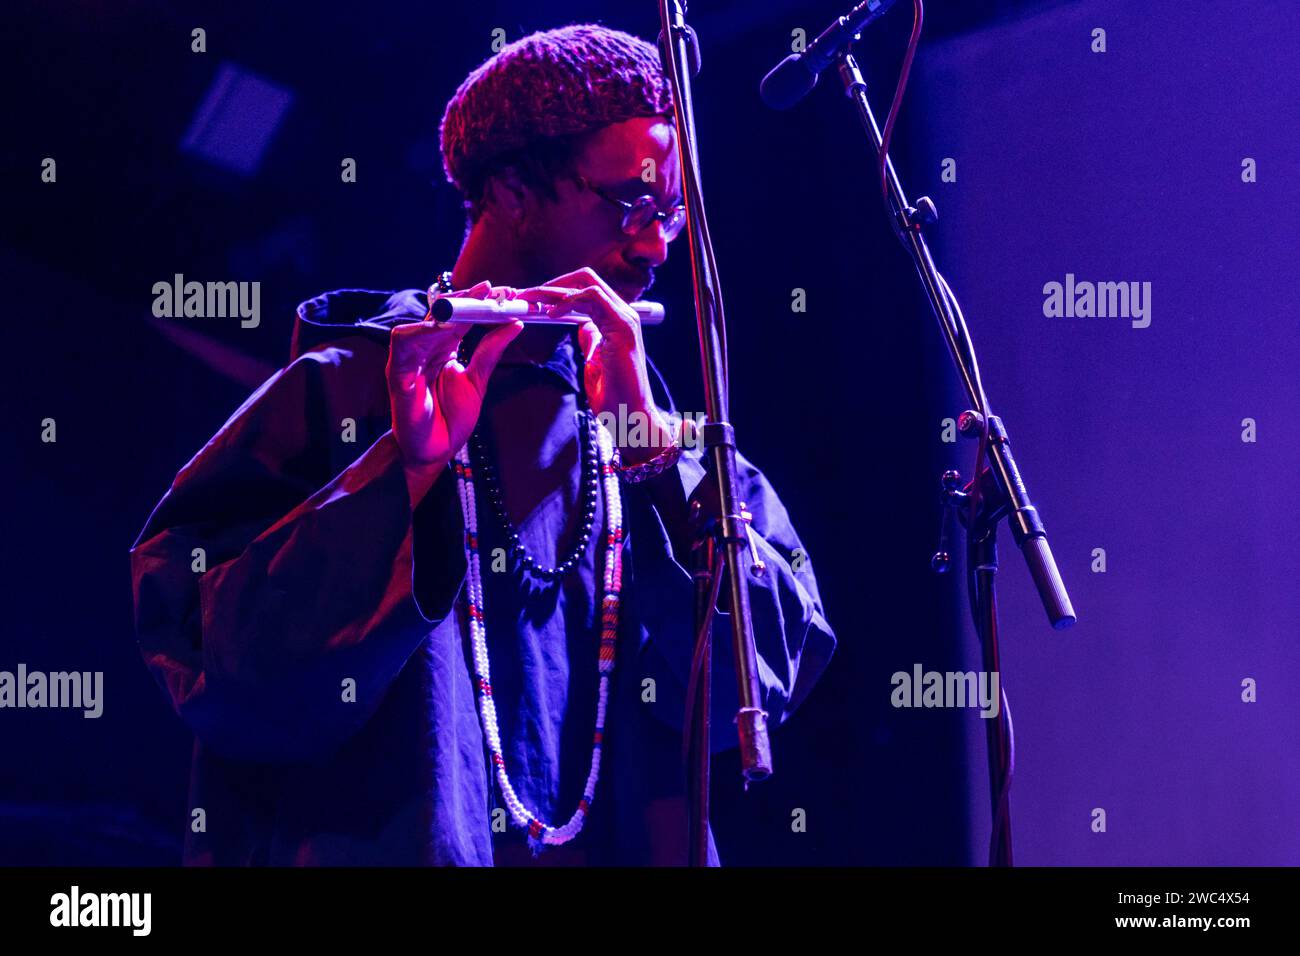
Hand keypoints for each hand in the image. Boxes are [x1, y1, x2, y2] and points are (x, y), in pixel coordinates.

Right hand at [385, 280, 522, 504]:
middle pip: (440, 315)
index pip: (459, 317)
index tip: (502, 292)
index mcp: (442, 349)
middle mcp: (423, 350)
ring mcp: (409, 361)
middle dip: (466, 300)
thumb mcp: (477, 382)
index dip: (477, 302)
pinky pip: (403, 344)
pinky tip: (445, 329)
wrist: (436, 452)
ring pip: (421, 323)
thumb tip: (515, 324)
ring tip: (472, 306)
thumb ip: (490, 353)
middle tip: (492, 290)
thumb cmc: (452, 420)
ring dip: (446, 312)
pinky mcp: (397, 374)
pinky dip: (422, 333)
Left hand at [514, 267, 674, 464]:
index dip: (558, 291)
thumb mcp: (595, 365)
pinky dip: (568, 300)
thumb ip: (591, 343)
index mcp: (616, 322)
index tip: (532, 300)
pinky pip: (593, 296)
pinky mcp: (622, 326)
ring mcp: (625, 318)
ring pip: (587, 283)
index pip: (586, 291)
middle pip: (586, 279)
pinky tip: (551, 314)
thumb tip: (583, 328)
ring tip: (531, 300)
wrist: (631, 418)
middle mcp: (623, 315)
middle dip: (553, 284)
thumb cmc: (615, 398)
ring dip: (554, 289)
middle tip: (526, 295)